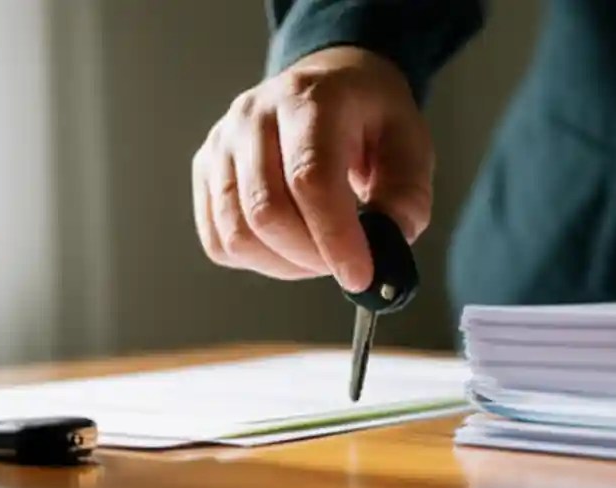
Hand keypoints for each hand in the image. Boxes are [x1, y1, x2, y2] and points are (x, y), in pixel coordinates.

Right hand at [191, 47, 434, 292]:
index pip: (310, 178)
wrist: (327, 84)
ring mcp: (221, 144)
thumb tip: (387, 245)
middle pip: (267, 212)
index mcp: (309, 98)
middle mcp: (253, 116)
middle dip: (311, 257)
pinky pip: (219, 241)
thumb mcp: (410, 142)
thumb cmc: (367, 117)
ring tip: (318, 254)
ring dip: (284, 264)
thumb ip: (406, 195)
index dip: (335, 236)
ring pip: (237, 233)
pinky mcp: (204, 171)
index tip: (361, 275)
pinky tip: (287, 246)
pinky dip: (256, 260)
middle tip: (344, 264)